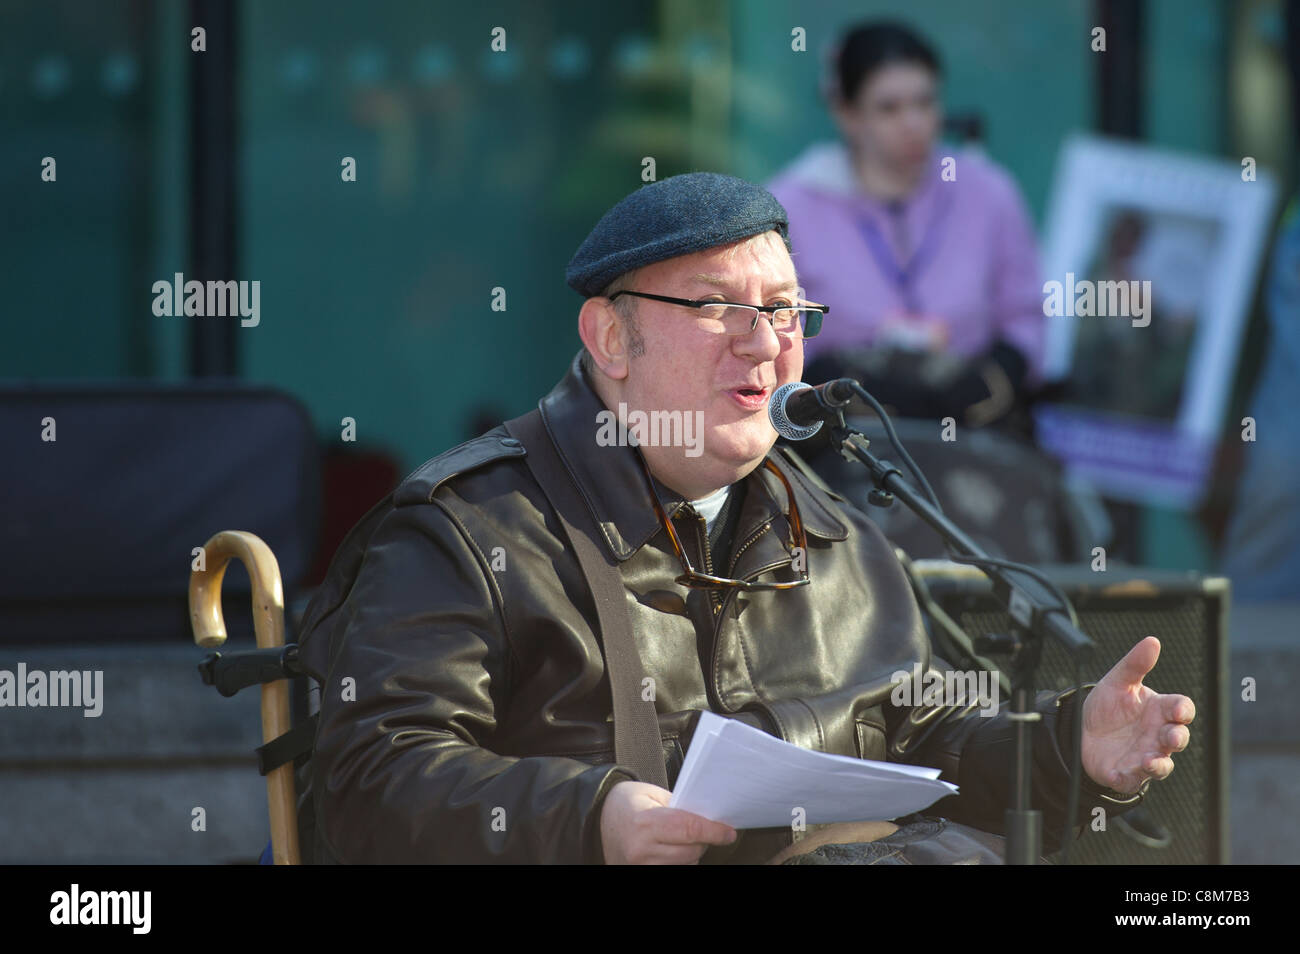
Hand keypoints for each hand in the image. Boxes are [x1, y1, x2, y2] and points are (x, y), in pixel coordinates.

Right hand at [599, 780, 737, 863]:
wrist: (597, 820)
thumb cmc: (625, 803)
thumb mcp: (652, 794)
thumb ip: (679, 806)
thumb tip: (708, 817)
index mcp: (645, 823)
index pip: (689, 829)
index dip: (714, 831)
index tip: (728, 832)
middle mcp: (641, 849)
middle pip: (691, 852)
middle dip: (703, 841)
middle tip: (701, 829)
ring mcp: (640, 867)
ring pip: (685, 865)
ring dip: (691, 853)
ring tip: (681, 838)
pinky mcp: (639, 873)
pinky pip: (673, 871)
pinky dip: (679, 862)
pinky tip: (673, 850)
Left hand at [1080, 636, 1195, 794]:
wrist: (1081, 729)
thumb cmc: (1108, 706)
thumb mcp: (1118, 682)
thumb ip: (1135, 664)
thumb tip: (1152, 641)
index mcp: (1159, 710)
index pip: (1181, 709)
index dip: (1182, 709)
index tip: (1177, 708)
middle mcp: (1157, 735)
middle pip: (1178, 738)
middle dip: (1177, 738)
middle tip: (1171, 736)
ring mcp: (1145, 755)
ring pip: (1161, 764)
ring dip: (1159, 764)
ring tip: (1150, 761)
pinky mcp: (1127, 773)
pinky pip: (1132, 779)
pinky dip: (1128, 777)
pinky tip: (1119, 773)